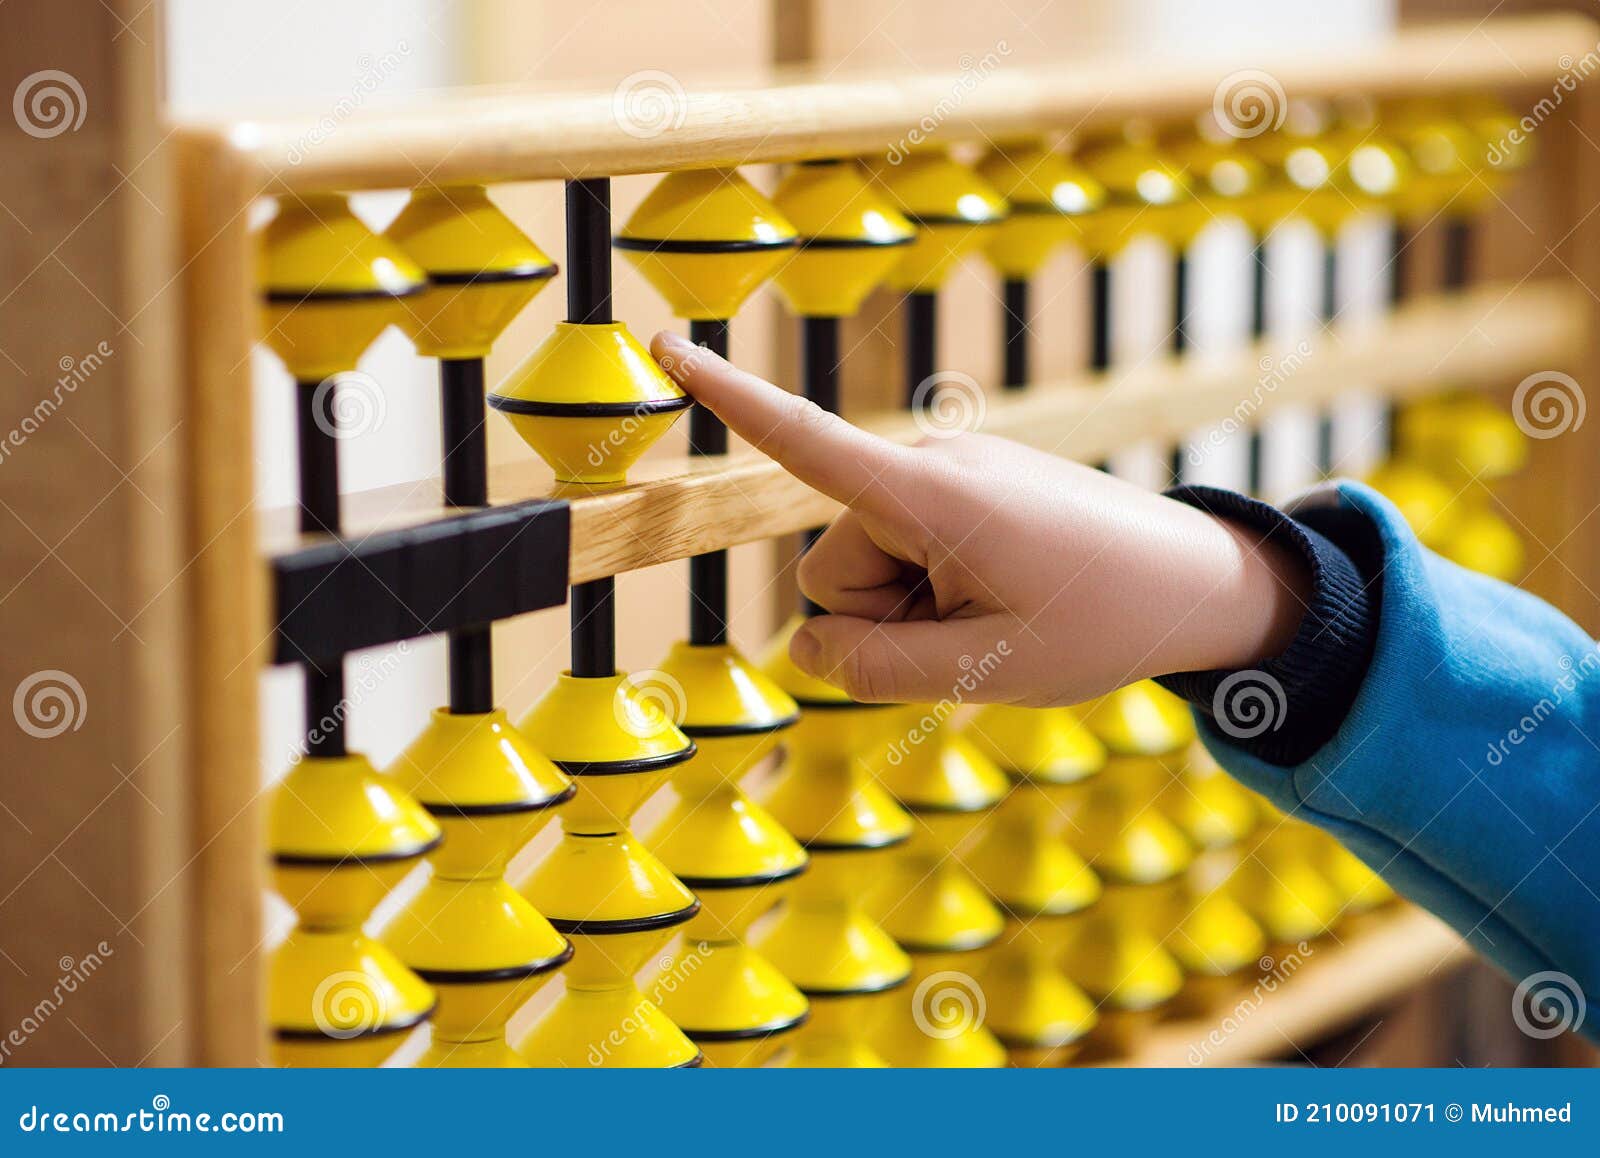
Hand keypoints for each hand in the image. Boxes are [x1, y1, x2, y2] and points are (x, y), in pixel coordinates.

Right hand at [652, 331, 1309, 707]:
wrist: (1197, 579)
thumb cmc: (1104, 623)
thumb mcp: (986, 670)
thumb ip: (877, 669)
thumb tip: (808, 651)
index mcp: (934, 496)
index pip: (807, 444)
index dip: (730, 399)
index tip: (665, 346)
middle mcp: (932, 464)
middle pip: (831, 563)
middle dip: (878, 613)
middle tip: (975, 632)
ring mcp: (952, 468)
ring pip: (865, 562)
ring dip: (910, 604)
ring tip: (1000, 611)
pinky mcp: (968, 480)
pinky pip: (906, 544)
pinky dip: (933, 583)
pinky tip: (1006, 592)